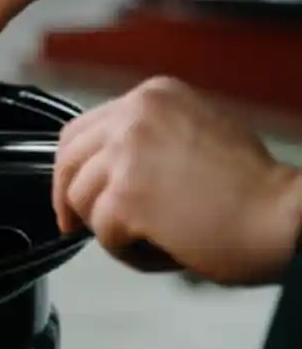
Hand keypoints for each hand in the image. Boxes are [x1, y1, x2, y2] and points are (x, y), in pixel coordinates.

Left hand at [54, 77, 301, 284]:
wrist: (283, 216)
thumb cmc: (251, 187)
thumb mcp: (196, 131)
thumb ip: (147, 138)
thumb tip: (104, 165)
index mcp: (152, 96)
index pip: (80, 130)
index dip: (71, 168)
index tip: (71, 192)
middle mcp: (135, 116)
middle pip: (68, 162)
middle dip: (69, 200)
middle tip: (75, 226)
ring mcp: (127, 154)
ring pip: (81, 201)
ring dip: (109, 229)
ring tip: (153, 236)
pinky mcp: (125, 196)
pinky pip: (102, 235)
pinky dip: (128, 252)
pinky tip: (163, 248)